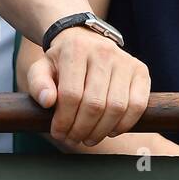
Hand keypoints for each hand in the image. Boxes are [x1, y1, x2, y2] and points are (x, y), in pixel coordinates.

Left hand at [24, 26, 150, 146]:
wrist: (85, 40)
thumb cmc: (61, 62)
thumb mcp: (41, 68)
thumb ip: (38, 84)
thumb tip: (47, 101)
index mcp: (75, 49)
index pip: (71, 94)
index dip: (64, 120)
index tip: (58, 133)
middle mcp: (103, 51)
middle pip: (94, 103)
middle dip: (82, 129)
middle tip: (74, 139)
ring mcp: (125, 60)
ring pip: (117, 107)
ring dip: (101, 131)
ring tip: (89, 138)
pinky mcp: (141, 71)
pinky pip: (137, 105)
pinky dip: (124, 124)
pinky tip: (110, 130)